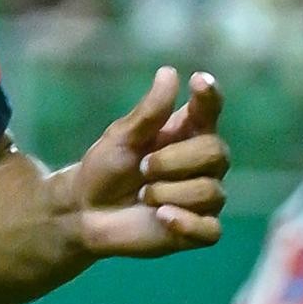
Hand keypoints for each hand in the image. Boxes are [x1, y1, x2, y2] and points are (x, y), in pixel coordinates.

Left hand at [60, 65, 227, 260]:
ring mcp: (203, 197)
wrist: (86, 212)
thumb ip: (149, 112)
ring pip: (210, 191)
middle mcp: (203, 163)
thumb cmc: (106, 168)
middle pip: (216, 153)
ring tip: (143, 195)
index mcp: (187, 132)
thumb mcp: (121, 137)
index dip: (209, 96)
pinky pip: (211, 229)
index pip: (210, 109)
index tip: (197, 82)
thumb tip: (169, 73)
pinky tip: (161, 217)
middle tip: (143, 168)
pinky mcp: (198, 230)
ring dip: (168, 192)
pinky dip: (186, 222)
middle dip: (173, 161)